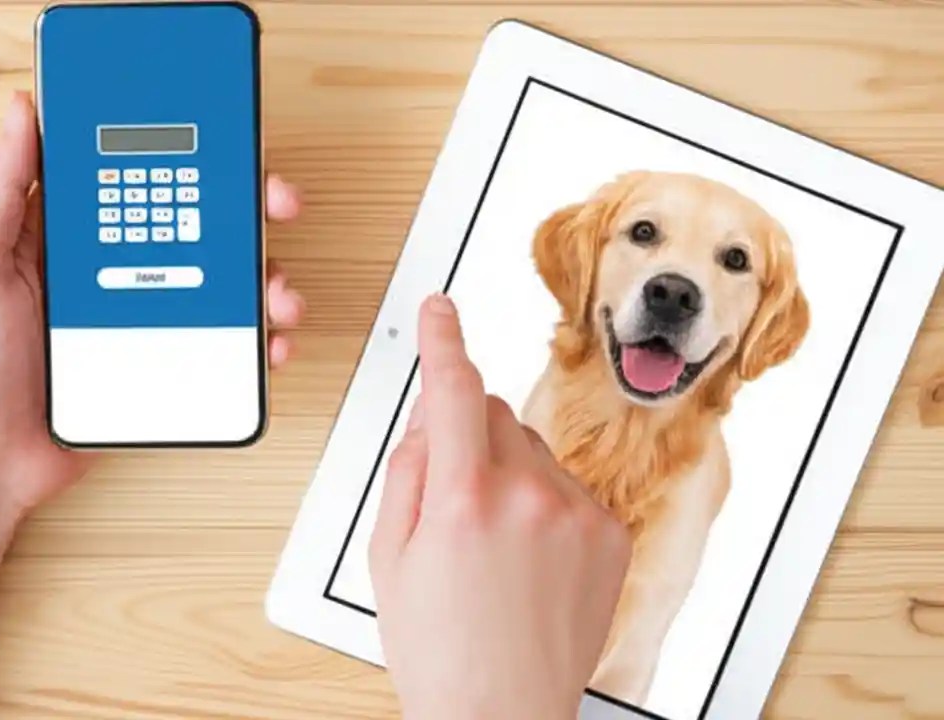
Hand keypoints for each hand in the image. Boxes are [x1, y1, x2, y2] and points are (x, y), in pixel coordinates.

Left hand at [0, 92, 305, 516]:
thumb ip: (0, 187)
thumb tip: (23, 111)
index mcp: (66, 236)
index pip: (134, 176)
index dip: (182, 154)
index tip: (222, 140)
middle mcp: (109, 270)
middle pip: (192, 223)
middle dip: (244, 210)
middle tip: (275, 206)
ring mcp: (138, 316)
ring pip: (217, 282)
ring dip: (262, 278)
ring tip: (278, 292)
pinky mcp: (158, 360)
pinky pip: (218, 341)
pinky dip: (253, 338)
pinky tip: (268, 340)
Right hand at [369, 295, 630, 719]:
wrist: (501, 715)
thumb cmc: (442, 651)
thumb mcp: (389, 556)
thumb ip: (407, 472)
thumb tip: (428, 422)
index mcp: (461, 497)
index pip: (450, 388)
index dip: (441, 340)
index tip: (439, 310)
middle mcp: (526, 495)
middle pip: (491, 412)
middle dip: (464, 433)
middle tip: (449, 496)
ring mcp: (575, 513)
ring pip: (531, 448)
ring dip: (507, 470)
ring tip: (492, 544)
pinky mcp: (608, 532)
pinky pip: (566, 484)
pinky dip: (543, 502)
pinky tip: (527, 557)